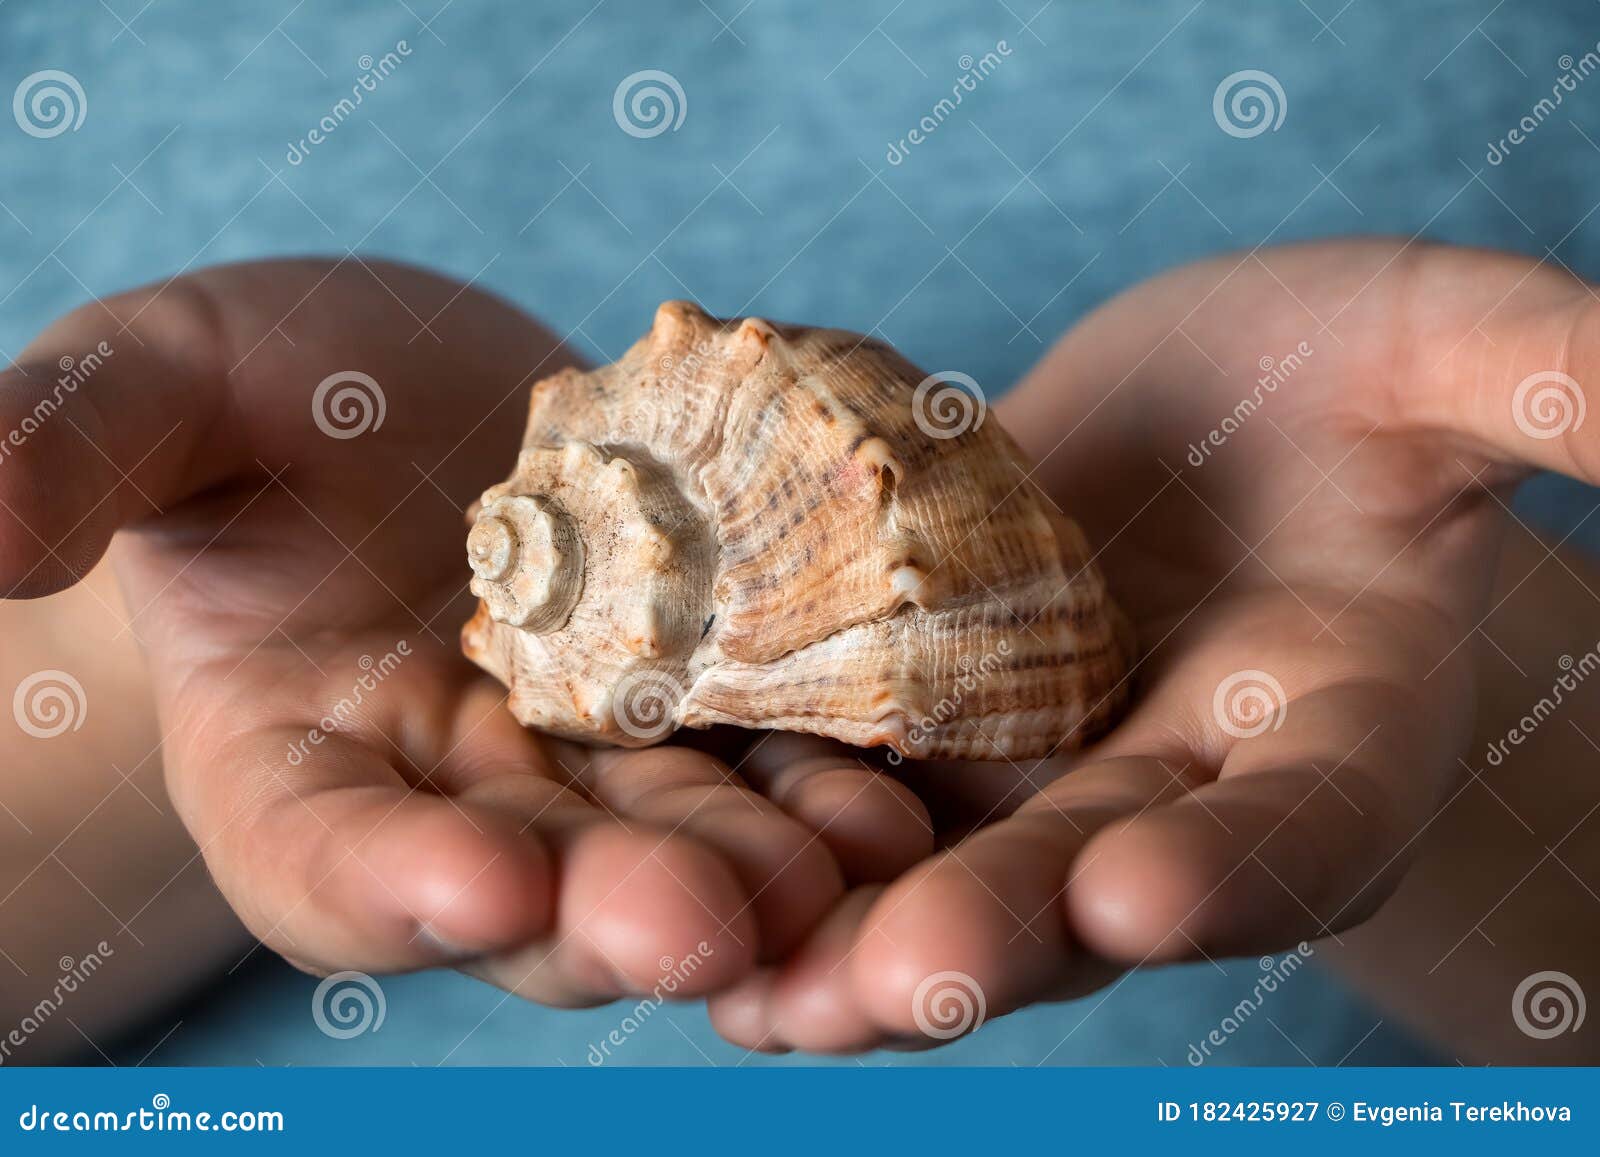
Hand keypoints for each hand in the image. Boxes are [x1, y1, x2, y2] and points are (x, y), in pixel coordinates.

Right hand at [0, 259, 939, 1006]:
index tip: (469, 879)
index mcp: (299, 762)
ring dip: (752, 870)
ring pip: (668, 845)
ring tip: (836, 868)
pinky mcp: (706, 714)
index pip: (326, 851)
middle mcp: (458, 798)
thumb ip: (73, 445)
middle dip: (611, 904)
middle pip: (531, 883)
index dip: (390, 879)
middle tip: (702, 920)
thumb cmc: (261, 395)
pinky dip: (822, 785)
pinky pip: (765, 764)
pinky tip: (893, 792)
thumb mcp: (164, 388)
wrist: (429, 398)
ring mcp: (593, 766)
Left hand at [705, 239, 1598, 1052]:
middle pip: (1088, 888)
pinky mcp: (912, 741)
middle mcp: (1165, 800)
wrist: (1181, 422)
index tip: (1153, 891)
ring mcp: (1024, 787)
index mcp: (1324, 745)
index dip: (1239, 869)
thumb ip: (1546, 381)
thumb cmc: (1334, 381)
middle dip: (1004, 935)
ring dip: (852, 943)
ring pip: (941, 883)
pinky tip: (677, 887)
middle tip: (914, 980)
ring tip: (764, 993)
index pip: (1301, 831)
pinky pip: (836, 809)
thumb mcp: (1438, 351)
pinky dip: (767, 850)